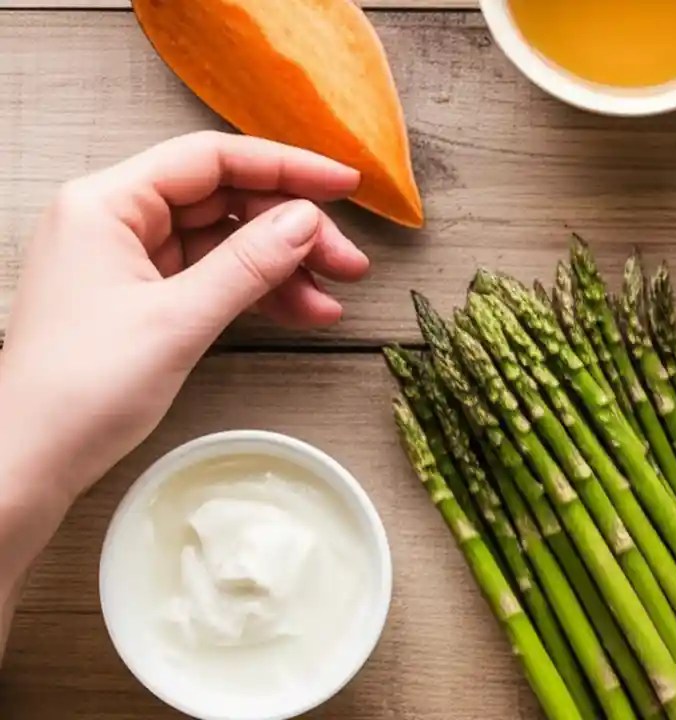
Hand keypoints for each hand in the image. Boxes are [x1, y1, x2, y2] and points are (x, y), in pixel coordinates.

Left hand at [0, 130, 365, 519]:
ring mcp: (127, 261)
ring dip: (283, 267)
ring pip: (224, 242)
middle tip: (348, 261)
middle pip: (224, 200)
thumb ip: (247, 264)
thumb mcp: (179, 320)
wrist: (29, 461)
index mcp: (106, 204)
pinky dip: (257, 293)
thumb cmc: (79, 390)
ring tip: (334, 296)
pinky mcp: (140, 298)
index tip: (344, 185)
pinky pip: (211, 278)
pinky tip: (302, 311)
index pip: (211, 160)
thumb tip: (305, 219)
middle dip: (292, 229)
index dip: (285, 167)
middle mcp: (114, 221)